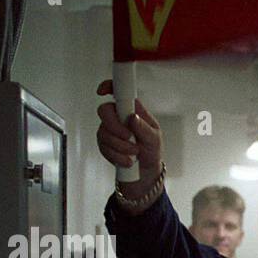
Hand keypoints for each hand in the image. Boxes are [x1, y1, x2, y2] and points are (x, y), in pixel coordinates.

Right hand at [96, 79, 163, 197]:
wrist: (146, 170)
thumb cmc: (152, 149)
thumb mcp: (155, 139)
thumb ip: (145, 128)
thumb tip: (133, 117)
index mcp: (132, 110)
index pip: (118, 92)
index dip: (108, 87)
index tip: (102, 91)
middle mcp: (118, 117)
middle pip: (104, 111)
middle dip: (115, 127)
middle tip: (130, 138)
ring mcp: (109, 130)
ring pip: (104, 132)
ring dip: (121, 146)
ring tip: (135, 152)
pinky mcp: (104, 143)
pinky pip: (104, 147)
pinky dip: (117, 156)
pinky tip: (128, 160)